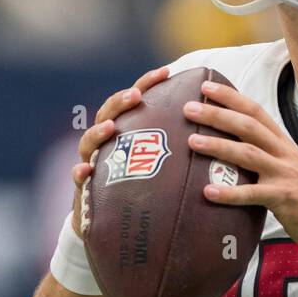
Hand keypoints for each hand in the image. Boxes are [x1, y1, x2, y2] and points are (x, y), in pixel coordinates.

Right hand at [70, 65, 171, 238]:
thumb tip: (219, 128)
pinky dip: (79, 174)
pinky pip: (78, 181)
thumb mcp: (165, 167)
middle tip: (136, 96)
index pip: (134, 102)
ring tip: (110, 127)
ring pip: (88, 143)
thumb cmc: (146, 189)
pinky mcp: (84, 190)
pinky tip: (84, 171)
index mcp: (126, 133)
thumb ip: (180, 148)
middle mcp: (106, 145)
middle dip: (120, 102)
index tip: (166, 71)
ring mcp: (92, 165)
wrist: (116, 225)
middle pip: (107, 115)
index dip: (147, 84)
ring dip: (97, 133)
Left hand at [182, 79, 297, 245]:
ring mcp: (283, 174)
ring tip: (192, 142)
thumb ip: (263, 153)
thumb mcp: (287, 164)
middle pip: (248, 126)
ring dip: (219, 146)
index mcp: (282, 143)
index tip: (207, 87)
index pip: (256, 112)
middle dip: (218, 115)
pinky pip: (253, 194)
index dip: (231, 97)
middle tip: (189, 108)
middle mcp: (283, 153)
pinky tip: (208, 192)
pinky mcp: (283, 197)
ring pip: (249, 154)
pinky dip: (229, 193)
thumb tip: (230, 145)